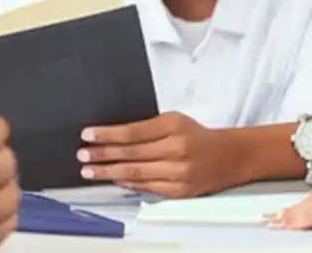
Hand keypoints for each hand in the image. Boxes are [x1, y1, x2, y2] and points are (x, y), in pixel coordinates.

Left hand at [78, 111, 244, 197]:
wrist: (228, 156)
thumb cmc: (198, 136)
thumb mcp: (175, 121)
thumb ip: (148, 128)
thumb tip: (113, 138)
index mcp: (174, 125)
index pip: (132, 132)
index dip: (107, 134)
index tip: (88, 135)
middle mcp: (177, 148)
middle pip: (130, 153)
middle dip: (102, 154)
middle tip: (82, 154)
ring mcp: (178, 171)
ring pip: (135, 173)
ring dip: (108, 171)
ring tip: (90, 170)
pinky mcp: (179, 190)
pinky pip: (146, 187)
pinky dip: (127, 183)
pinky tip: (114, 178)